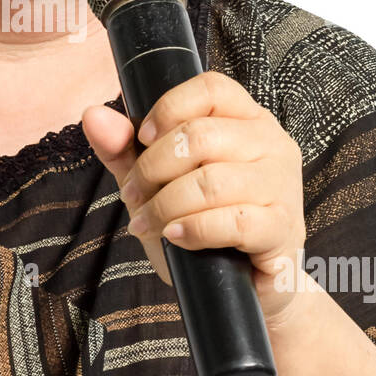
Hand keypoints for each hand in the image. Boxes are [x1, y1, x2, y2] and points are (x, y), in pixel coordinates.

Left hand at [81, 71, 307, 320]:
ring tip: (146, 223)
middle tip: (132, 196)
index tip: (141, 140)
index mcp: (247, 120)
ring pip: (210, 181)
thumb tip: (92, 115)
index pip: (211, 88)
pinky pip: (232, 221)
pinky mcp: (283, 229)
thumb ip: (126, 150)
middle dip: (151, 169)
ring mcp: (282, 185)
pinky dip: (193, 230)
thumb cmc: (204, 225)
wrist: (246, 287)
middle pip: (200, 135)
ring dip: (164, 205)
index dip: (168, 108)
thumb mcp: (158, 183)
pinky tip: (177, 237)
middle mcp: (272, 144)